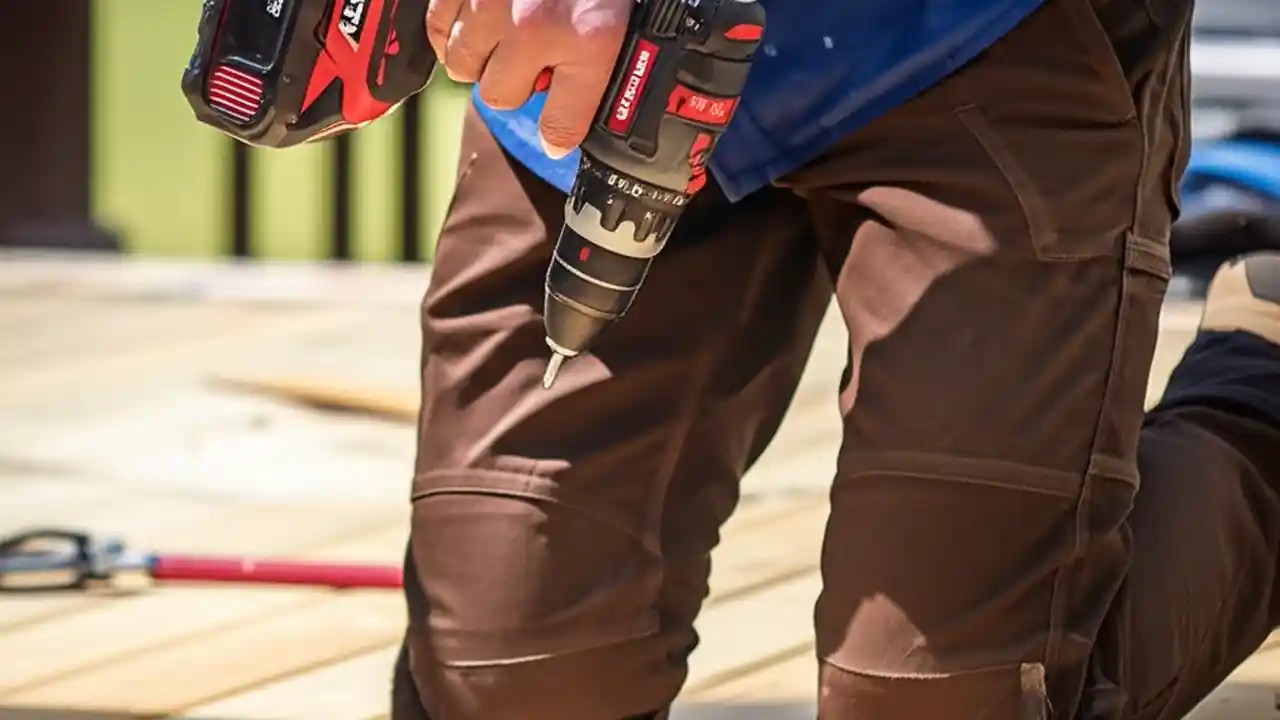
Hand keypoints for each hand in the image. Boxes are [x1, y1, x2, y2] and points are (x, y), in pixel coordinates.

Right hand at [427, 0, 631, 157]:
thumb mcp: (619, 21)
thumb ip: (596, 78)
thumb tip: (561, 141)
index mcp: (589, 38)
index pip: (562, 124)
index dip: (559, 130)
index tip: (557, 130)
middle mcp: (535, 22)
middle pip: (500, 95)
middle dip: (512, 82)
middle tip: (530, 57)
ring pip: (463, 64)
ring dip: (477, 58)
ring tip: (499, 39)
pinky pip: (437, 25)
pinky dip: (447, 32)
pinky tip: (469, 26)